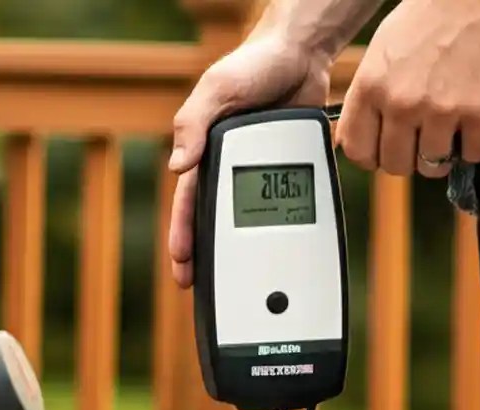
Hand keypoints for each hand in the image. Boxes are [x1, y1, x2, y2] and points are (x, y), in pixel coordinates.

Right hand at [166, 36, 330, 287]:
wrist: (302, 54)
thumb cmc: (252, 65)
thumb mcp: (217, 89)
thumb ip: (194, 123)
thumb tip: (178, 165)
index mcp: (207, 152)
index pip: (190, 202)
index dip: (184, 234)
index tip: (182, 263)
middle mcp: (231, 165)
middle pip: (216, 219)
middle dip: (205, 253)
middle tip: (199, 285)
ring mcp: (261, 169)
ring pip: (249, 218)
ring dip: (242, 249)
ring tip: (240, 280)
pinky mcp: (289, 168)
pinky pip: (284, 201)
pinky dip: (280, 225)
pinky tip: (280, 248)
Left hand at [336, 0, 479, 178]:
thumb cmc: (426, 20)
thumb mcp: (379, 54)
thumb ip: (368, 98)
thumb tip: (359, 137)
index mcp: (371, 88)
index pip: (357, 152)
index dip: (372, 157)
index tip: (385, 151)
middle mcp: (401, 104)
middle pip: (396, 165)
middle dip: (408, 159)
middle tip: (421, 141)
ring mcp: (441, 111)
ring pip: (433, 166)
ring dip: (442, 155)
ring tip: (449, 131)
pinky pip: (474, 155)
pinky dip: (475, 146)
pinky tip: (474, 125)